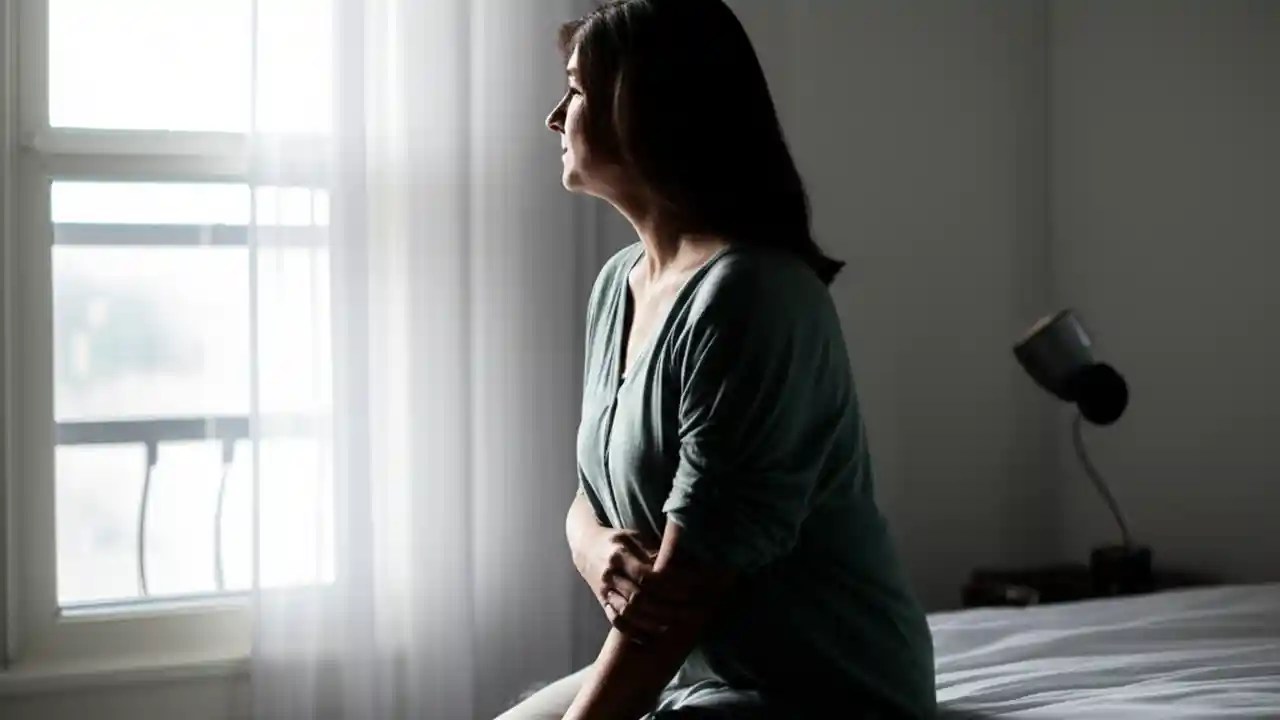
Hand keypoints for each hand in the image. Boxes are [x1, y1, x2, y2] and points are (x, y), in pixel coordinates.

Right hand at [571, 527, 684, 641]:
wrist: (586, 547)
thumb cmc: (617, 541)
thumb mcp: (634, 537)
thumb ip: (653, 551)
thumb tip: (679, 565)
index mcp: (618, 556)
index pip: (645, 576)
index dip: (667, 586)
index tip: (687, 591)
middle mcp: (609, 576)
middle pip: (638, 598)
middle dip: (665, 608)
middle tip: (688, 612)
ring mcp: (604, 592)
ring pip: (627, 613)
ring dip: (651, 622)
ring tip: (673, 625)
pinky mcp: (603, 603)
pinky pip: (616, 621)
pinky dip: (633, 631)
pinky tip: (650, 638)